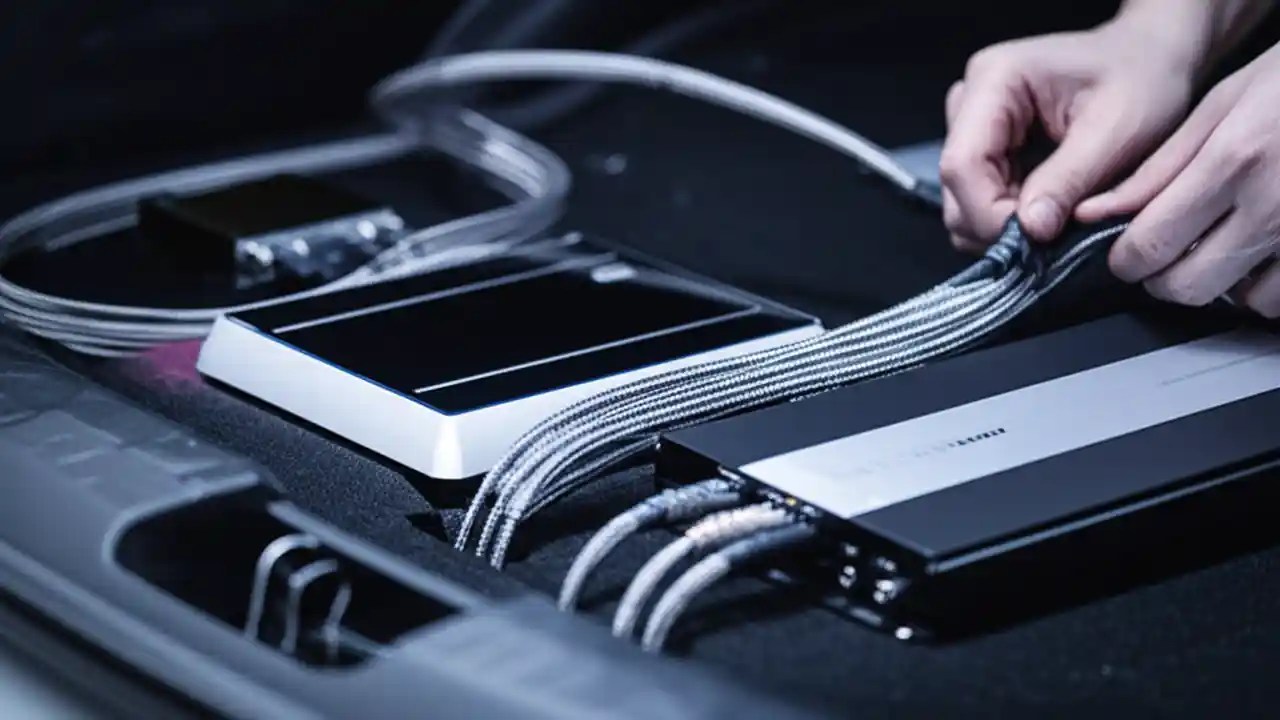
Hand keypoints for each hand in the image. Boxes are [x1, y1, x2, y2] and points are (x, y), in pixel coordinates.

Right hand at [940, 12, 1210, 250]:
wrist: (1154, 60)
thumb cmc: (1145, 81)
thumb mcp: (1119, 130)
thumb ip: (1069, 180)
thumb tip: (1030, 230)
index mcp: (994, 80)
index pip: (963, 165)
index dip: (991, 214)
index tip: (1039, 240)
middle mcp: (969, 99)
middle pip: (958, 187)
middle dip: (1001, 222)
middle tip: (1057, 233)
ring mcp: (972, 124)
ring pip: (962, 200)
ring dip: (1006, 223)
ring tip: (1059, 216)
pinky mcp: (984, 146)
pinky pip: (979, 199)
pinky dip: (1011, 216)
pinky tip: (1050, 207)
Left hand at [1078, 44, 1279, 315]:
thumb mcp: (1223, 104)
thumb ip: (1157, 168)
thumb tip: (1095, 213)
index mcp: (1234, 162)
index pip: (1151, 245)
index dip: (1126, 260)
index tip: (1126, 254)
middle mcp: (1274, 205)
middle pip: (1188, 287)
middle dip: (1165, 278)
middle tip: (1171, 252)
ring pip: (1246, 302)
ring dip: (1227, 284)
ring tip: (1230, 244)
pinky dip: (1272, 286)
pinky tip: (1267, 251)